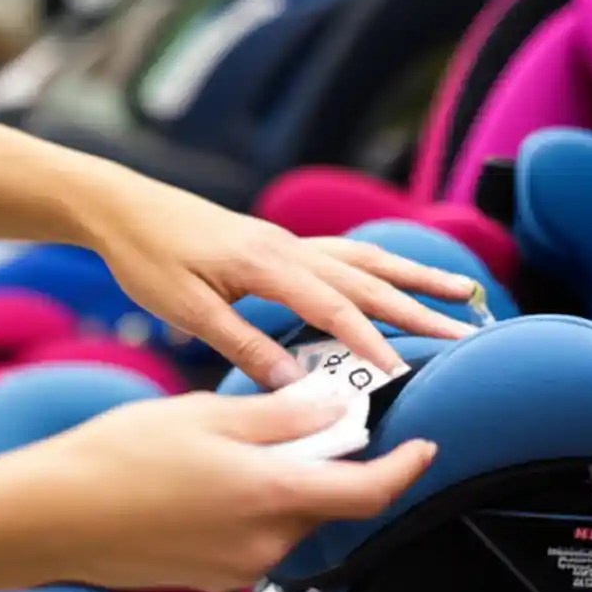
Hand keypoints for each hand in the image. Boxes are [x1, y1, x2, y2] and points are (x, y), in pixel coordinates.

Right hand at [16, 390, 436, 591]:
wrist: (52, 516)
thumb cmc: (119, 459)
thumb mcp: (209, 416)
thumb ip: (281, 416)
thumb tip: (332, 408)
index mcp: (272, 496)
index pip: (368, 492)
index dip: (406, 470)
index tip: (425, 448)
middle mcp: (263, 542)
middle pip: (328, 504)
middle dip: (328, 463)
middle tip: (304, 420)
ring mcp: (238, 565)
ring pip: (292, 519)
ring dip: (288, 482)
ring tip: (240, 444)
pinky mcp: (214, 574)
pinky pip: (258, 537)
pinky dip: (258, 504)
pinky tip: (215, 477)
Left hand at [82, 179, 477, 387]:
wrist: (124, 208)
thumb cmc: (149, 259)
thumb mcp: (187, 310)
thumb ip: (243, 346)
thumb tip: (294, 384)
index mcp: (268, 265)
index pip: (336, 307)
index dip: (372, 341)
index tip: (405, 372)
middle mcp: (290, 248)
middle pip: (370, 280)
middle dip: (422, 308)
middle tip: (468, 331)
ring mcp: (290, 242)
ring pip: (368, 260)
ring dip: (416, 279)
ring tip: (462, 292)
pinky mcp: (282, 244)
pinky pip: (347, 254)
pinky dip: (384, 267)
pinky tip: (398, 278)